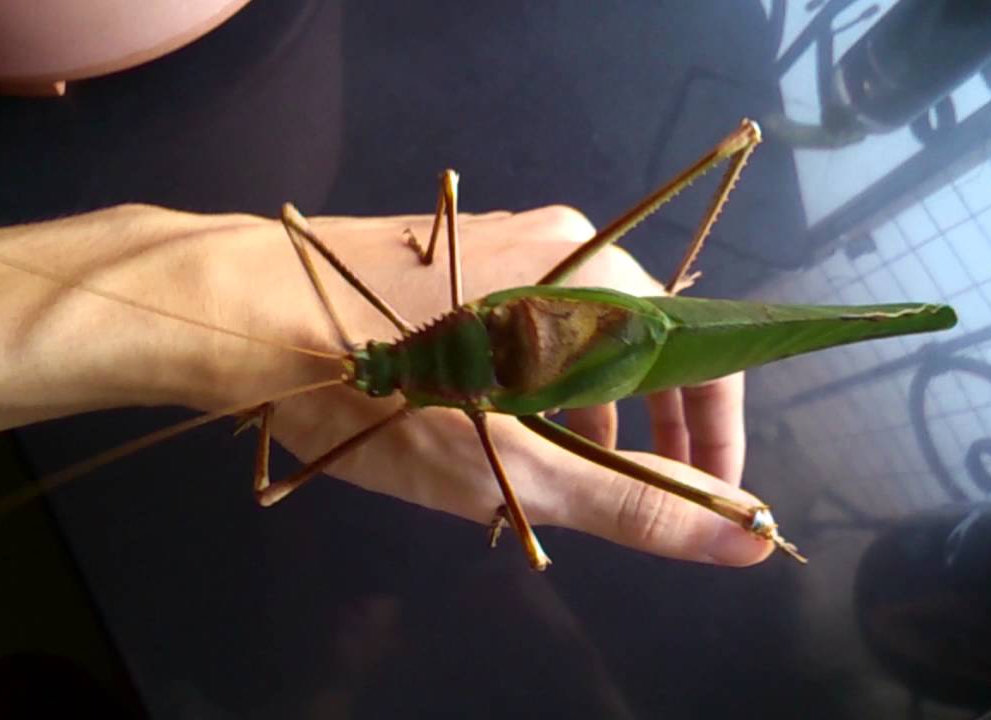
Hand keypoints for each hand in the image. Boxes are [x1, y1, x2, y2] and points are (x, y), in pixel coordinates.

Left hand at [202, 204, 770, 566]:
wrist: (238, 310)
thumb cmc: (389, 393)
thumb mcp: (519, 469)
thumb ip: (637, 504)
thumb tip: (751, 543)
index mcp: (599, 287)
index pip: (701, 360)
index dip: (716, 441)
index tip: (706, 504)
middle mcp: (567, 246)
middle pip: (642, 349)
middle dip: (645, 434)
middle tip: (623, 498)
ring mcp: (508, 241)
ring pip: (582, 339)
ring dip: (585, 412)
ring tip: (546, 474)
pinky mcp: (460, 252)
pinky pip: (530, 322)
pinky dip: (535, 382)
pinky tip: (492, 424)